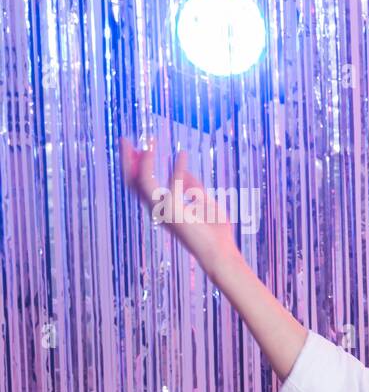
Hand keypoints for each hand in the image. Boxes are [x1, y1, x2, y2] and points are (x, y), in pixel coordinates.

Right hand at [119, 136, 237, 268]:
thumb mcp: (204, 202)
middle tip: (124, 140)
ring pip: (140, 181)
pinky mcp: (174, 212)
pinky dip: (176, 168)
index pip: (142, 184)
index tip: (142, 147)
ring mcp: (163, 211)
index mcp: (163, 208)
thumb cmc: (215, 233)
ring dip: (143, 160)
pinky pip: (170, 184)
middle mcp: (158, 210)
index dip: (138, 165)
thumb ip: (193, 187)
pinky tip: (182, 154)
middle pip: (132, 181)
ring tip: (149, 142)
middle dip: (127, 160)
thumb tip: (184, 170)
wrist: (221, 252)